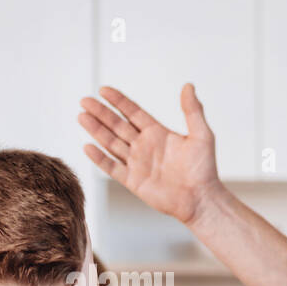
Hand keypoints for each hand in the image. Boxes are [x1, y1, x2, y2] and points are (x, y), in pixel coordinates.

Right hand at [78, 83, 222, 226]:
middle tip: (84, 100)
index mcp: (158, 133)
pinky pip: (112, 167)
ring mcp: (137, 163)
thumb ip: (193, 111)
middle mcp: (144, 146)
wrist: (200, 199)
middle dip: (101, 113)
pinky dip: (99, 158)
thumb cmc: (205, 169)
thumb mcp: (202, 135)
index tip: (103, 90)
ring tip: (81, 116)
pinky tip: (88, 146)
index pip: (133, 112)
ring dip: (96, 130)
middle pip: (117, 125)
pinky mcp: (132, 181)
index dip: (118, 101)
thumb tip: (188, 86)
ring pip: (111, 143)